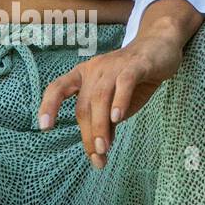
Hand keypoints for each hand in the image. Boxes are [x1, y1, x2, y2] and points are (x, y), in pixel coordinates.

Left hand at [36, 30, 184, 169]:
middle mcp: (94, 69)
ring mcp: (114, 66)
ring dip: (100, 125)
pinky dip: (119, 101)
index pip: (58, 88)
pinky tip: (117, 118)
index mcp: (83, 75)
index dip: (48, 105)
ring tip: (104, 147)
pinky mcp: (136, 65)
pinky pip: (124, 83)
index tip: (44, 127)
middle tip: (97, 156)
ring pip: (100, 97)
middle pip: (84, 104)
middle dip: (88, 133)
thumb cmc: (134, 78)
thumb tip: (100, 148)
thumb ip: (106, 121)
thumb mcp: (116, 102)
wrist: (160, 48)